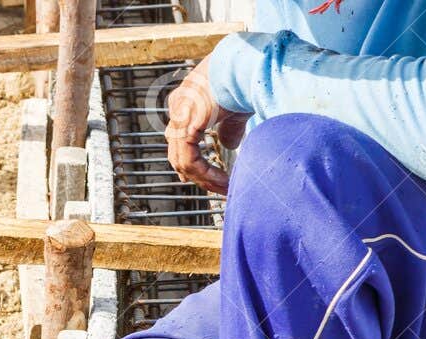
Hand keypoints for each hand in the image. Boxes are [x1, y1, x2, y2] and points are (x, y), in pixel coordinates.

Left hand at [166, 57, 248, 193]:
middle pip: (180, 153)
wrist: (246, 62)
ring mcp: (179, 116)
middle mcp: (178, 108)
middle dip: (200, 175)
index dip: (196, 163)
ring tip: (225, 189)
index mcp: (187, 102)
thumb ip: (229, 127)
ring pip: (183, 161)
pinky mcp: (185, 125)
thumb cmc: (246, 77)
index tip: (212, 179)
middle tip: (220, 189)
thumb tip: (230, 144)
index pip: (184, 140)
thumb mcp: (237, 108)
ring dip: (205, 179)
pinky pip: (190, 160)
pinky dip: (206, 175)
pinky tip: (224, 182)